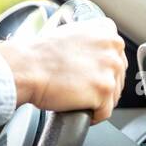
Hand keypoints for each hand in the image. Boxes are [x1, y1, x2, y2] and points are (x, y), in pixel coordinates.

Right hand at [0, 17, 126, 122]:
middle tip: (80, 88)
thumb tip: (96, 56)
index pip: (116, 57)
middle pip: (118, 77)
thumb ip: (91, 42)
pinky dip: (93, 115)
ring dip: (97, 101)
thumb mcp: (71, 34)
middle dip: (101, 87)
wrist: (27, 68)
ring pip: (113, 96)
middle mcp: (113, 47)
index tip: (90, 76)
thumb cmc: (39, 54)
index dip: (102, 70)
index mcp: (106, 30)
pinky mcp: (104, 90)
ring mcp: (110, 69)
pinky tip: (79, 109)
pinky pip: (105, 112)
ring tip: (77, 97)